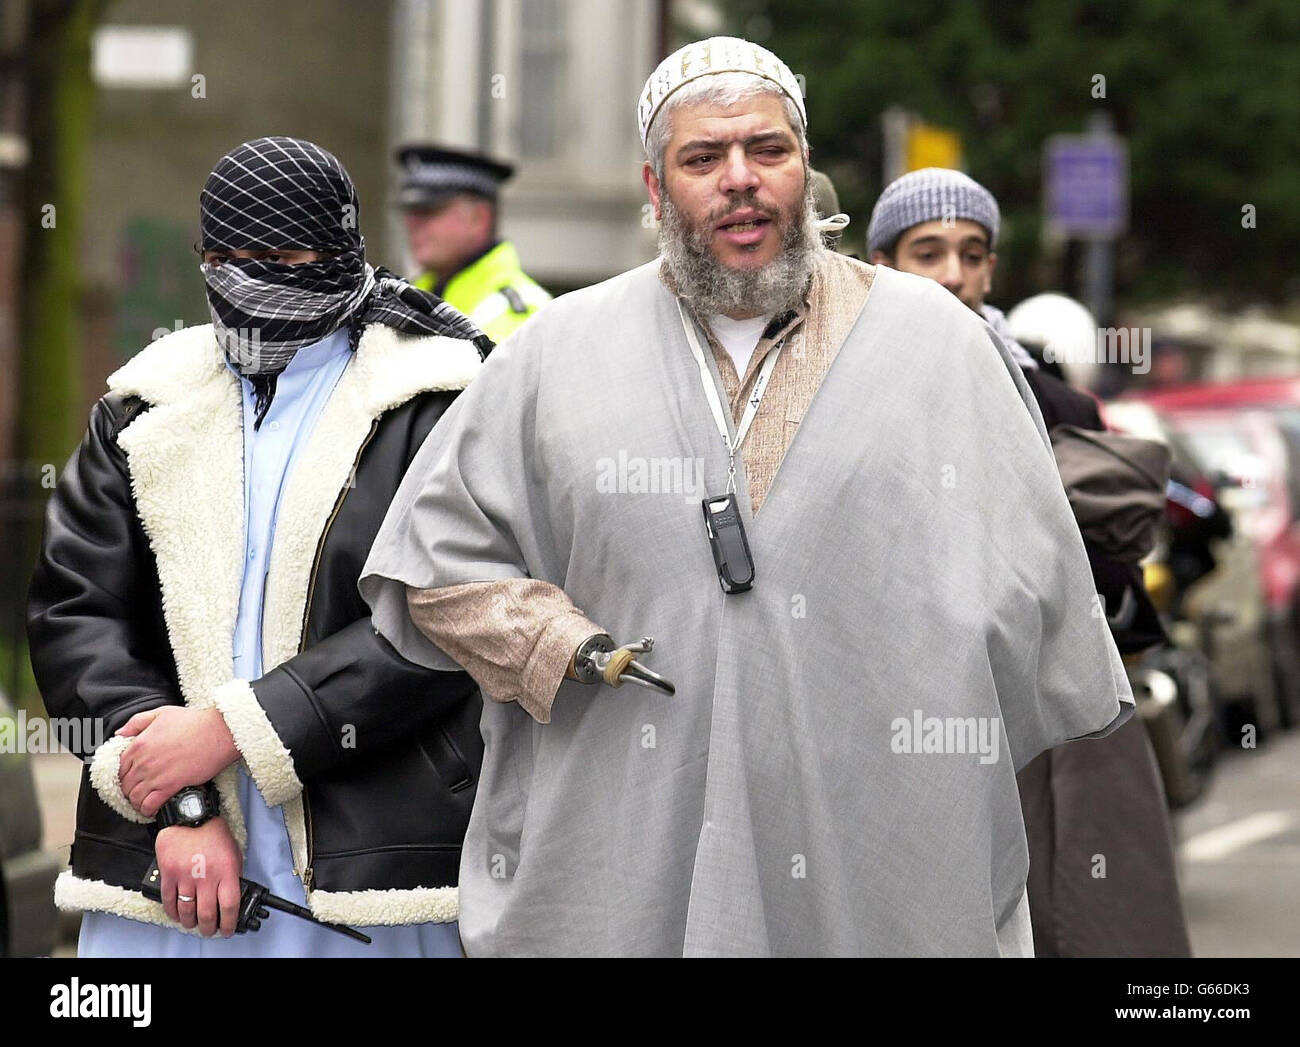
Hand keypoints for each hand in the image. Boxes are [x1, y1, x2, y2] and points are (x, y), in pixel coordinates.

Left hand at [118, 706, 238, 816]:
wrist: (219, 732)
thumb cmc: (195, 722)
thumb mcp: (162, 713)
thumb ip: (137, 722)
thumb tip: (120, 733)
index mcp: (139, 744)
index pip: (119, 767)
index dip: (123, 775)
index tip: (130, 779)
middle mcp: (144, 761)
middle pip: (125, 785)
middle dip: (129, 791)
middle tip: (137, 792)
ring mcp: (156, 775)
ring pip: (135, 797)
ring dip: (137, 803)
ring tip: (143, 803)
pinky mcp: (171, 786)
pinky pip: (150, 804)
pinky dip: (148, 810)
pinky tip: (152, 810)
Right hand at [156, 818, 241, 936]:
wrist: (190, 816)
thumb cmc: (213, 832)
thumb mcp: (233, 852)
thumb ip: (233, 875)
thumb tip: (232, 897)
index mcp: (227, 871)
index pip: (230, 906)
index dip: (230, 923)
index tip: (229, 929)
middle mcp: (207, 877)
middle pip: (208, 913)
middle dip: (209, 928)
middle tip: (210, 931)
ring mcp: (186, 877)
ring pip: (187, 911)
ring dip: (190, 923)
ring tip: (194, 925)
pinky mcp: (168, 874)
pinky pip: (169, 901)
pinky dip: (172, 912)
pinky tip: (177, 915)